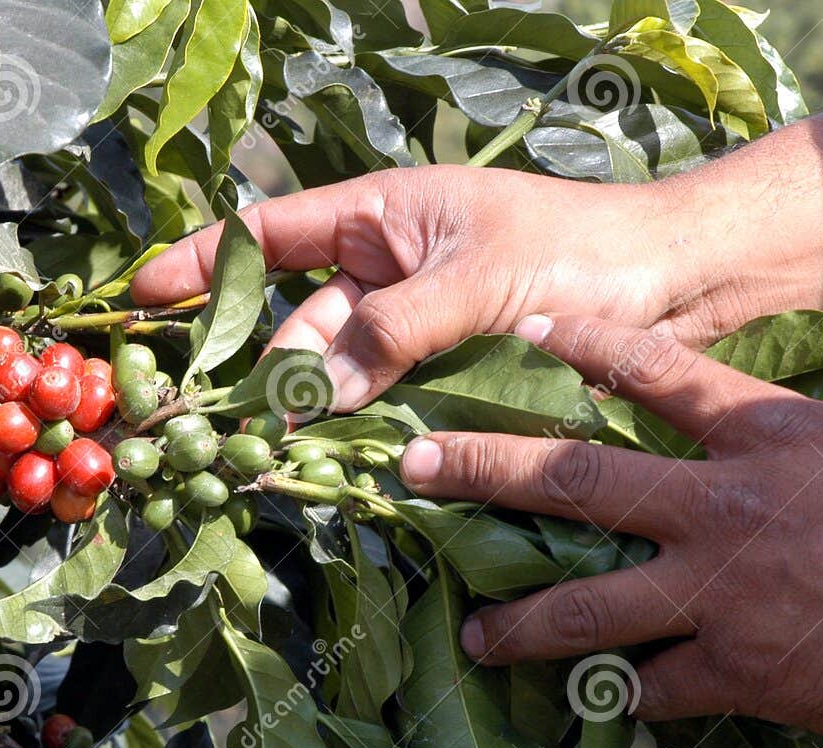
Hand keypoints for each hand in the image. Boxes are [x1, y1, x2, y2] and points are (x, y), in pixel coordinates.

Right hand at [133, 166, 736, 409]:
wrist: (679, 284)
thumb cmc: (583, 251)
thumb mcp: (479, 283)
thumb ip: (395, 332)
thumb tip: (314, 391)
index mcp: (382, 214)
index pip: (269, 233)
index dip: (203, 263)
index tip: (142, 296)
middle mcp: (385, 269)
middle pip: (296, 320)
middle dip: (263, 366)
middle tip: (222, 419)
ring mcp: (412, 324)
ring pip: (337, 371)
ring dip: (314, 408)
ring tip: (278, 451)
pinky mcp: (443, 372)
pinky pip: (383, 402)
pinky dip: (361, 429)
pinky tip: (339, 459)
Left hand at [399, 313, 822, 747]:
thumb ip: (777, 436)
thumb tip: (717, 426)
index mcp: (765, 436)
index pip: (658, 371)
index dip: (589, 347)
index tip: (532, 329)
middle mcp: (724, 507)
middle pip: (576, 480)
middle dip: (482, 470)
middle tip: (414, 467)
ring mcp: (721, 594)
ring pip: (585, 606)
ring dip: (517, 622)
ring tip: (472, 635)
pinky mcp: (738, 671)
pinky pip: (651, 686)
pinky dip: (622, 693)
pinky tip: (595, 702)